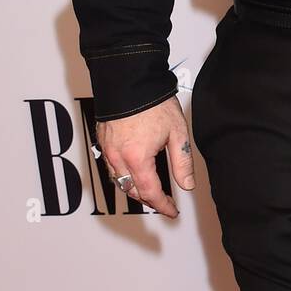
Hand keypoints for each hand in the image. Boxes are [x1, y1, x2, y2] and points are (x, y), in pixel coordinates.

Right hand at [95, 95, 194, 218]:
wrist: (130, 80)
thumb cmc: (153, 102)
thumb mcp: (176, 133)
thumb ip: (182, 162)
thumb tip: (187, 184)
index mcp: (137, 158)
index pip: (151, 193)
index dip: (163, 206)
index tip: (171, 211)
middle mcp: (118, 158)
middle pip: (132, 192)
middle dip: (149, 201)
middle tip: (164, 203)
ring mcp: (108, 151)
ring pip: (119, 182)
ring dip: (135, 191)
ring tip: (150, 192)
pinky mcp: (103, 142)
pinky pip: (111, 169)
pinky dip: (123, 177)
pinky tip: (133, 174)